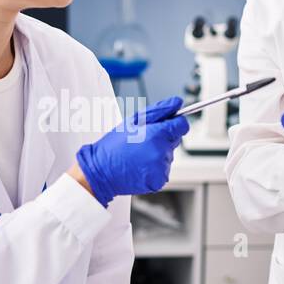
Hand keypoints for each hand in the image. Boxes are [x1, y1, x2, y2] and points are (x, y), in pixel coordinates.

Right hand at [75, 97, 189, 206]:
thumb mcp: (133, 120)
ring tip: (138, 155)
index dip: (174, 123)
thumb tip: (177, 102)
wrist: (101, 171)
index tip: (166, 125)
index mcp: (156, 134)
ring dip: (158, 153)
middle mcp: (161, 152)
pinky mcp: (160, 180)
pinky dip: (155, 167)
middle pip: (175, 140)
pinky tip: (140, 165)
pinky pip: (164, 169)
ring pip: (169, 155)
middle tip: (142, 141)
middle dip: (163, 138)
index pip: (182, 125)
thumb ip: (159, 110)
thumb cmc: (114, 144)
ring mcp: (161, 168)